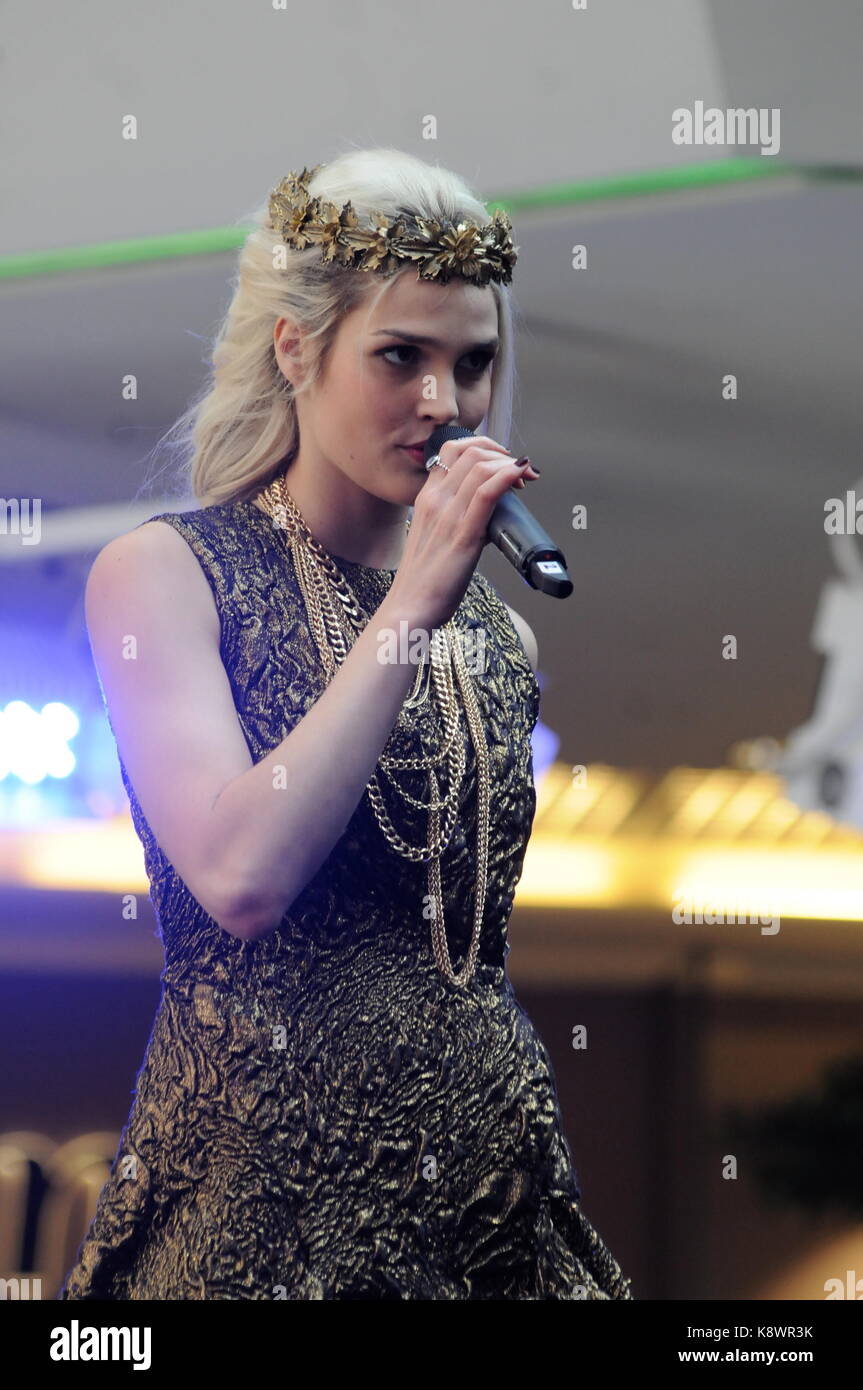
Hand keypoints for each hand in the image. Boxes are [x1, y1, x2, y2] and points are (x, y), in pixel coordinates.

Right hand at [387, 436, 539, 628]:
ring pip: (481, 467)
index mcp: (425, 498)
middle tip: (521, 471)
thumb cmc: (423, 580)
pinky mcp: (464, 535)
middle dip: (502, 454)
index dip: (483, 447)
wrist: (410, 607)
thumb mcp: (433, 537)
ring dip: (511, 465)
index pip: (451, 449)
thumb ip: (455, 520)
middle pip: (470, 451)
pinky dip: (508, 477)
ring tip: (526, 479)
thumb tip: (486, 516)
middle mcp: (434, 500)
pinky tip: (520, 478)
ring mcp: (447, 516)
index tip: (501, 460)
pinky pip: (487, 493)